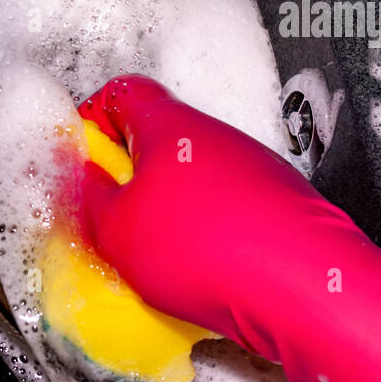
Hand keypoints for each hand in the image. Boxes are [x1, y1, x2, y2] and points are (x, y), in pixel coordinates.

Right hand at [76, 73, 362, 355]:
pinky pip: (224, 208)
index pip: (122, 92)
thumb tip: (87, 182)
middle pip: (158, 137)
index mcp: (170, 125)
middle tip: (108, 210)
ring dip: (166, 206)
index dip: (93, 117)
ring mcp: (251, 167)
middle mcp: (216, 136)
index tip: (80, 148)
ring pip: (192, 176)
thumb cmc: (210, 250)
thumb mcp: (114, 231)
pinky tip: (195, 268)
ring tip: (151, 250)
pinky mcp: (277, 204)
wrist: (300, 289)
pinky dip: (203, 231)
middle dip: (128, 173)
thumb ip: (91, 197)